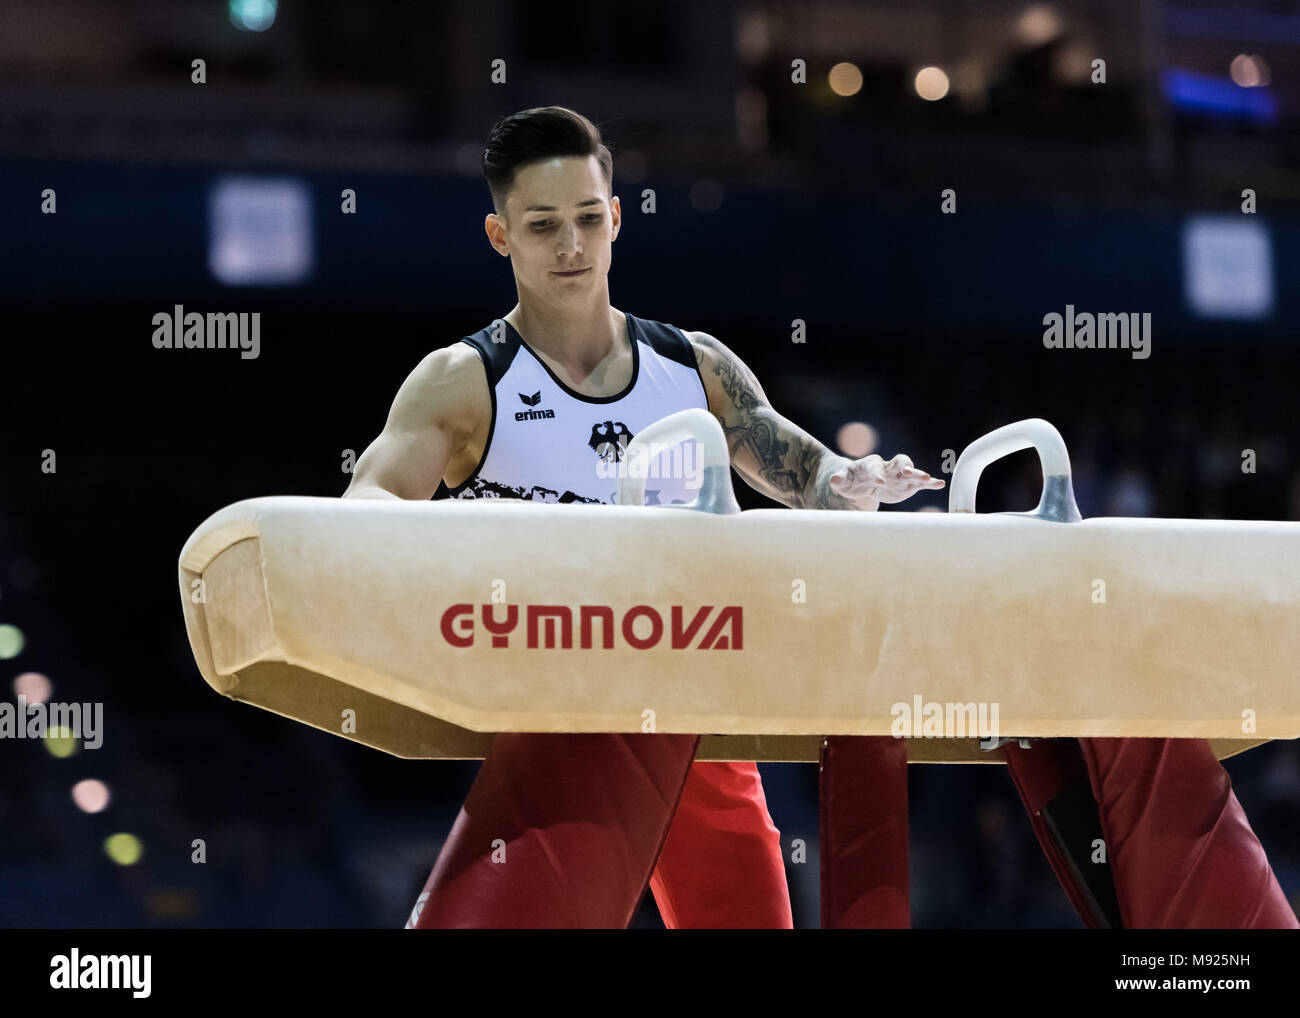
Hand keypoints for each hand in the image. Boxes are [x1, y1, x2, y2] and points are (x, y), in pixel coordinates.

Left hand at [828, 454, 944, 508]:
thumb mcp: (842, 480)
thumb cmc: (850, 480)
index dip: (877, 474)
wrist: (860, 483)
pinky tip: (939, 483)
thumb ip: (839, 479)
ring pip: (911, 472)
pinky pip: (919, 483)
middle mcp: (888, 467)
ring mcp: (898, 476)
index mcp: (871, 464)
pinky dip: (929, 483)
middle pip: (899, 462)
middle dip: (904, 466)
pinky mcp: (905, 485)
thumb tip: (833, 479)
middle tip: (909, 473)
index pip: (875, 467)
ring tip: (928, 478)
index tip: (879, 482)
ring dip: (919, 474)